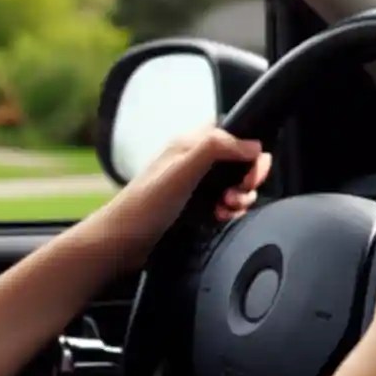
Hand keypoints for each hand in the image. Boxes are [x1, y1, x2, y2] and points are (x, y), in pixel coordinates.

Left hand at [81, 127, 272, 262]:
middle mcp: (195, 161)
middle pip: (239, 161)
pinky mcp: (197, 208)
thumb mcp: (182, 171)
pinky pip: (226, 205)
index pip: (233, 133)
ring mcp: (196, 185)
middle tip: (238, 193)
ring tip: (227, 209)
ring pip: (236, 184)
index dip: (249, 149)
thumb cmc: (145, 205)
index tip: (251, 170)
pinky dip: (231, 211)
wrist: (121, 243)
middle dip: (248, 178)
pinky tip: (221, 218)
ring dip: (241, 197)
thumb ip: (216, 149)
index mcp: (191, 144)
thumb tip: (254, 145)